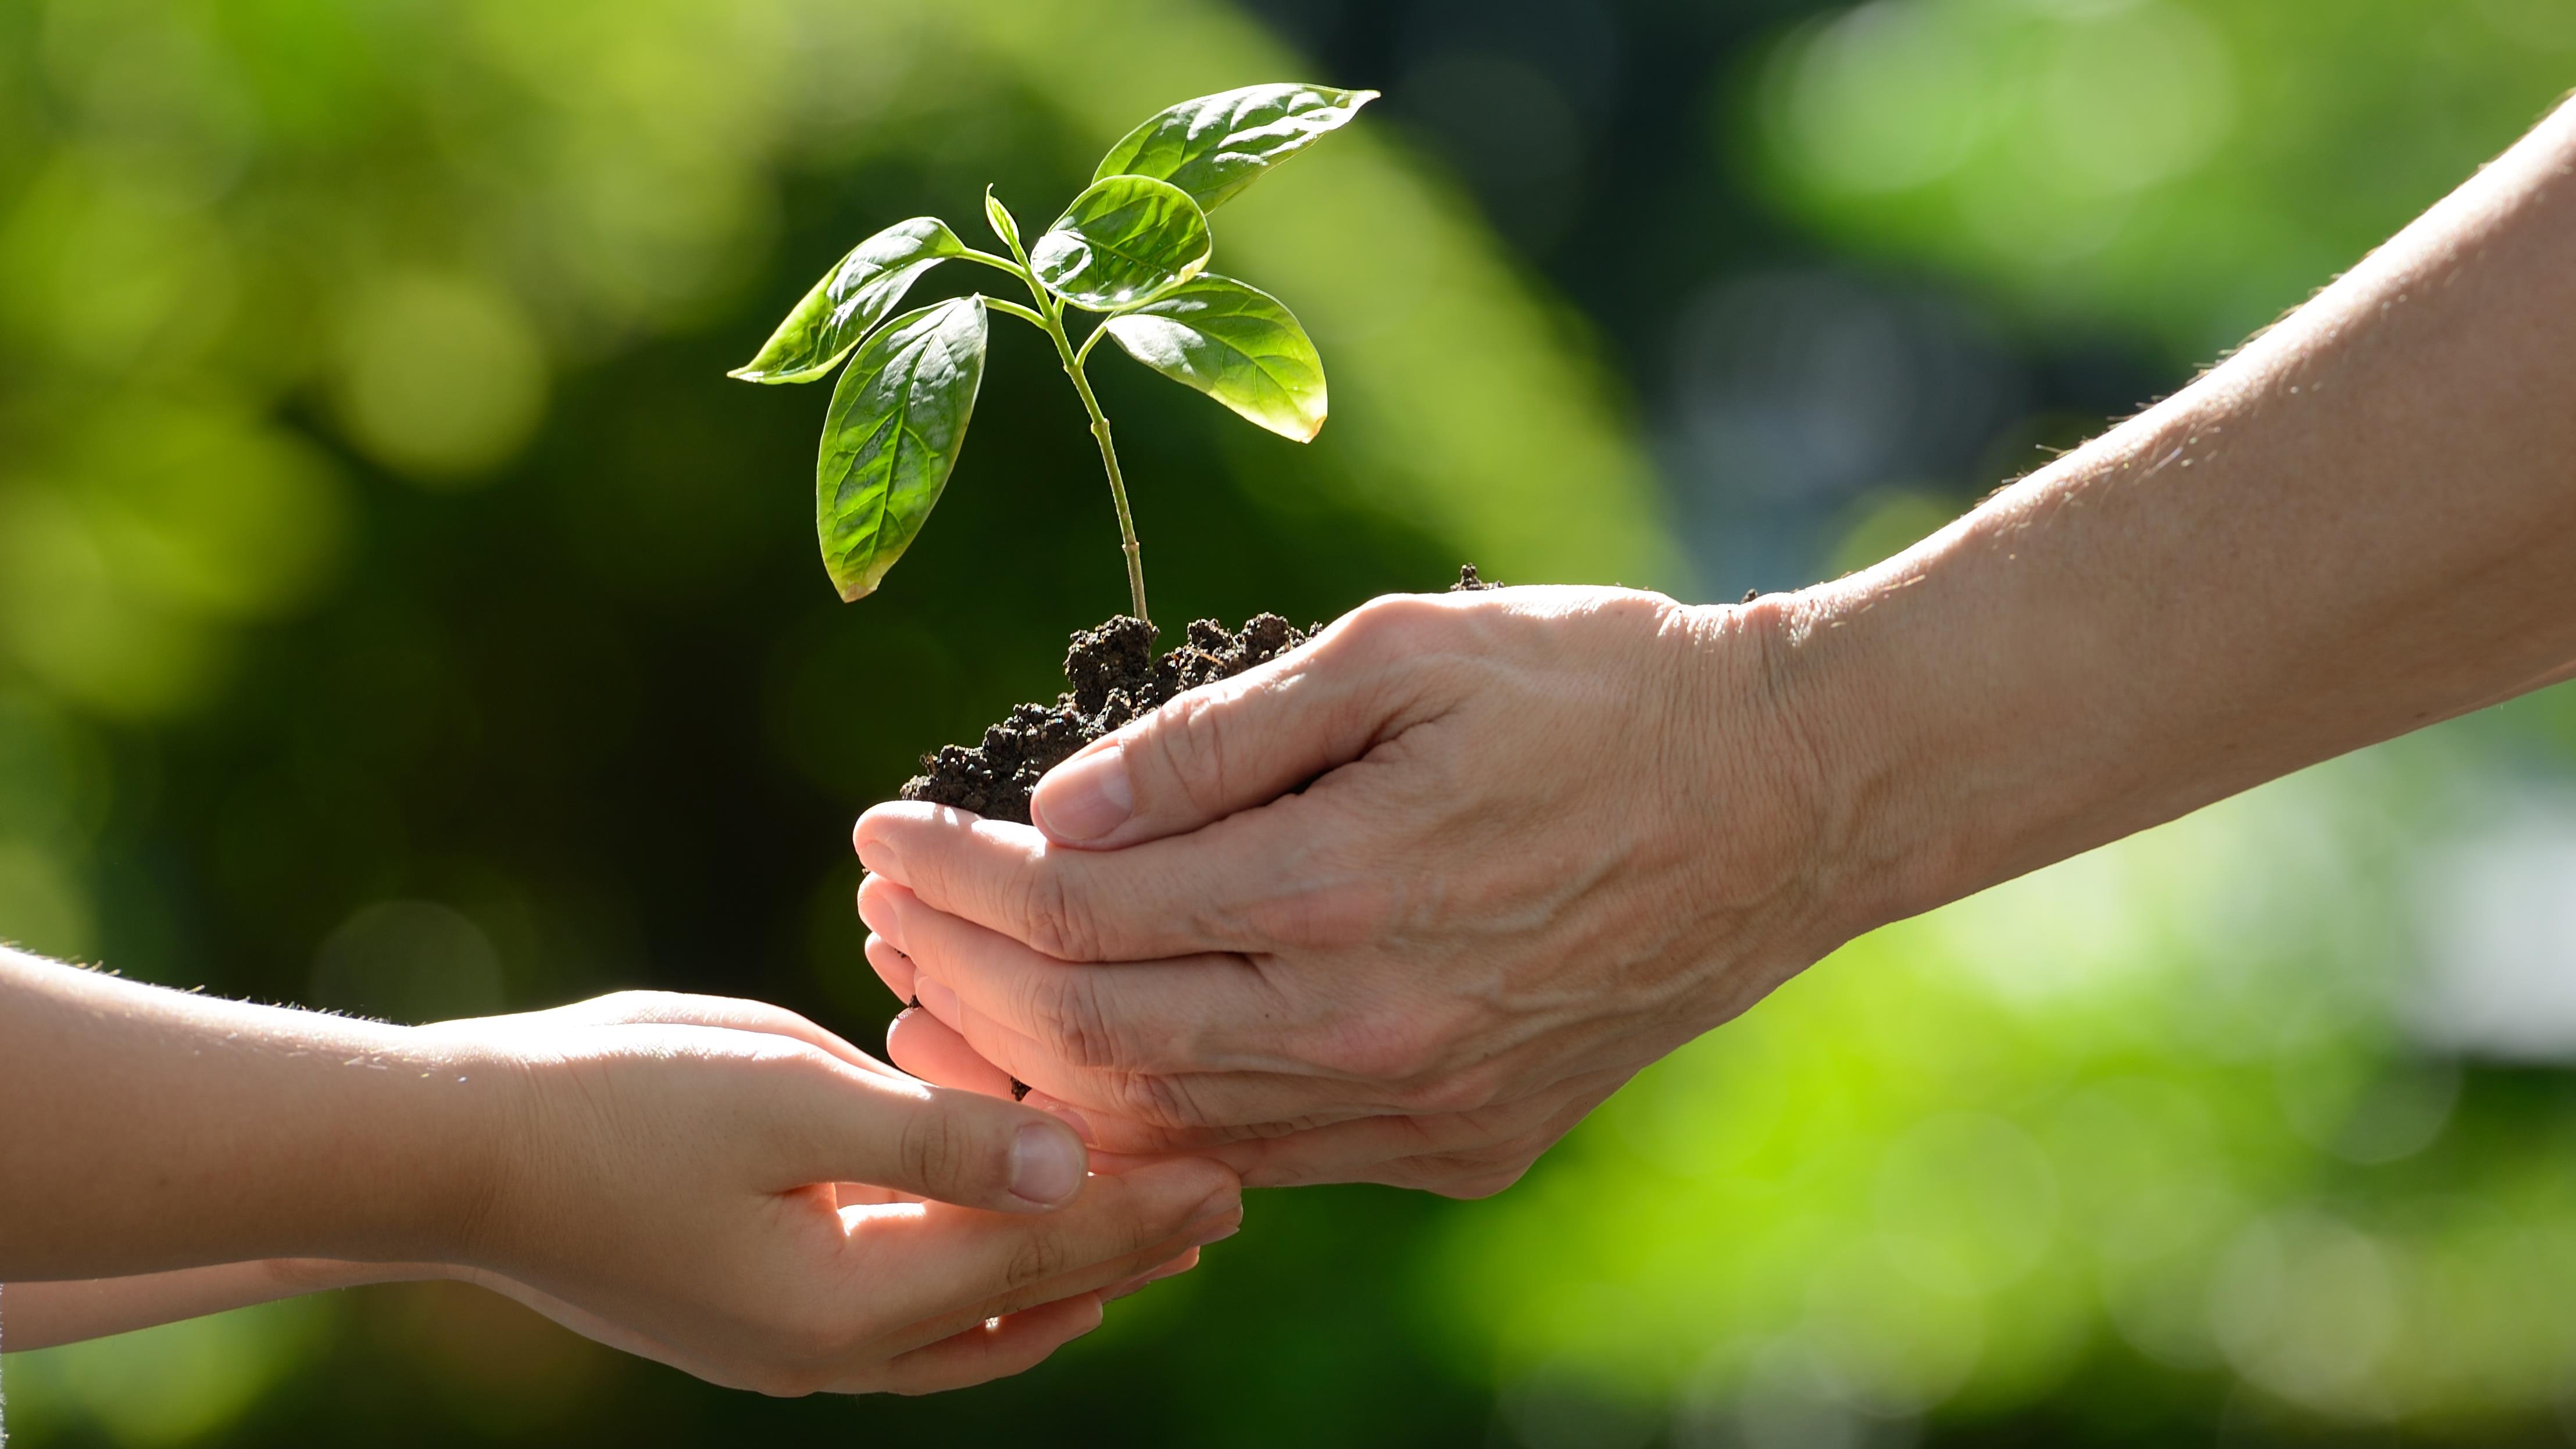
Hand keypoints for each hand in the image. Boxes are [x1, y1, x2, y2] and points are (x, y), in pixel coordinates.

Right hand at [428, 990, 1240, 1394]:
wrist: (462, 1154)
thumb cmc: (618, 1106)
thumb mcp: (788, 1101)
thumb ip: (936, 1143)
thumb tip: (1071, 1169)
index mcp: (849, 1303)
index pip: (1040, 1256)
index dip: (1141, 1212)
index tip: (1233, 1173)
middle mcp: (834, 1349)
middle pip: (1024, 1301)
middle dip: (1125, 1251)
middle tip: (1222, 1196)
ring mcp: (795, 1343)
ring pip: (975, 1323)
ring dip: (1064, 1272)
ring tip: (1146, 1230)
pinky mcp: (764, 1313)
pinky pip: (914, 1314)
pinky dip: (984, 1277)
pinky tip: (1016, 1239)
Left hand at [852, 587, 1854, 1195]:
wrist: (1788, 799)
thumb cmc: (1597, 689)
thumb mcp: (1406, 652)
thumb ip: (1224, 738)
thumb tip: (1060, 807)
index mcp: (1347, 887)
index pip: (1079, 910)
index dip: (956, 877)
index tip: (879, 830)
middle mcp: (1372, 1028)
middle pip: (1093, 1036)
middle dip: (957, 974)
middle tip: (878, 910)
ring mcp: (1421, 1107)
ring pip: (1165, 1124)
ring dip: (1031, 1065)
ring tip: (938, 998)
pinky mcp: (1464, 1144)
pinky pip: (1264, 1159)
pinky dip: (1153, 1121)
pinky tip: (1092, 1069)